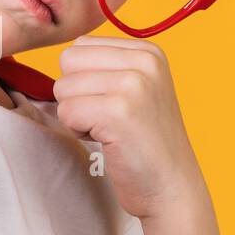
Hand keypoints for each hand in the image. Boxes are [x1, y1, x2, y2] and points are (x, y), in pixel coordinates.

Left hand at [52, 36, 205, 220]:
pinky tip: (108, 141)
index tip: (113, 104)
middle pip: (68, 62)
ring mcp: (133, 85)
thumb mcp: (135, 89)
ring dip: (77, 115)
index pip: (80, 46)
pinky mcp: (119, 112)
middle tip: (107, 119)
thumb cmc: (143, 142)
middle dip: (76, 94)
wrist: (171, 187)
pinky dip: (78, 132)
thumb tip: (63, 54)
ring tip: (109, 130)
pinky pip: (67, 112)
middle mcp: (144, 61)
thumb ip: (105, 66)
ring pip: (63, 87)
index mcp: (147, 51)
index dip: (84, 80)